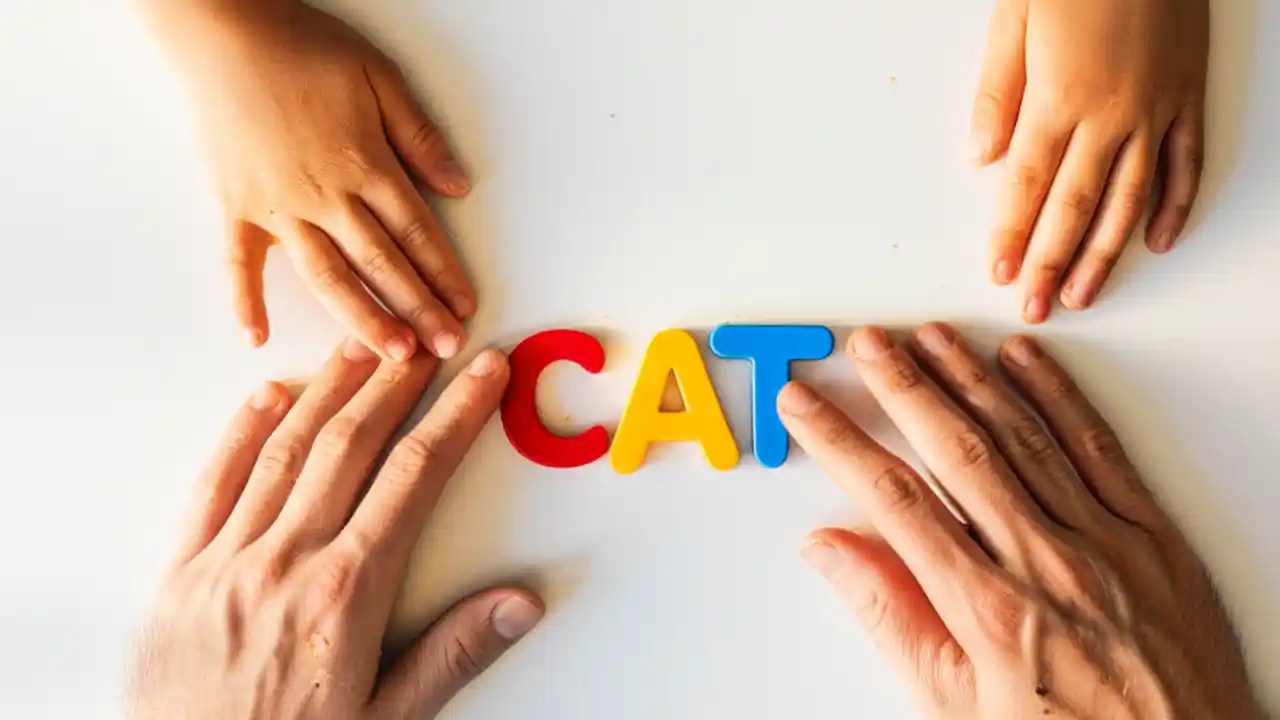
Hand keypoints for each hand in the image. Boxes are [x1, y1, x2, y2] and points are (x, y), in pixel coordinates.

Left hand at [127, 342, 540, 718]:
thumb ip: (453, 654)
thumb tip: (520, 604)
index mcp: (345, 594)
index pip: (415, 477)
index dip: (456, 416)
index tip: (482, 377)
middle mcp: (285, 562)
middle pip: (351, 446)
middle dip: (396, 385)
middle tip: (426, 344)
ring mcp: (226, 561)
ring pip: (285, 451)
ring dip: (327, 391)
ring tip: (361, 350)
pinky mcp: (179, 573)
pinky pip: (212, 484)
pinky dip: (241, 433)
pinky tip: (266, 397)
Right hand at [141, 0, 474, 358]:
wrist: (223, 31)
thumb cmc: (302, 47)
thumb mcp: (379, 78)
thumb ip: (418, 137)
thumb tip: (458, 186)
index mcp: (364, 164)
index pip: (416, 231)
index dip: (444, 272)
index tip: (465, 307)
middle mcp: (323, 195)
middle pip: (381, 263)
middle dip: (418, 308)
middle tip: (444, 348)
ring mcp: (276, 206)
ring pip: (325, 275)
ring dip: (360, 317)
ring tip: (388, 355)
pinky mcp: (233, 205)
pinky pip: (237, 262)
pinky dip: (244, 300)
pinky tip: (255, 338)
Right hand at [779, 325, 1262, 717]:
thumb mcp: (956, 706)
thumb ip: (892, 620)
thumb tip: (831, 551)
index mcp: (987, 610)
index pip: (893, 498)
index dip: (839, 441)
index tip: (805, 405)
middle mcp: (1045, 563)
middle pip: (956, 450)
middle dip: (902, 387)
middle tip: (866, 345)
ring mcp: (1105, 542)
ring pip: (1023, 436)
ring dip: (970, 378)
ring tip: (929, 337)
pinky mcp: (1154, 536)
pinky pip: (1099, 448)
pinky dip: (1059, 396)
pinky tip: (1025, 360)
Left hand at [971, 0, 1208, 321]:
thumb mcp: (1013, 20)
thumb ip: (995, 93)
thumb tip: (979, 157)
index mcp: (1059, 96)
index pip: (1028, 186)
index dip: (1013, 236)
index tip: (1000, 276)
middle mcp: (1112, 113)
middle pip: (1075, 206)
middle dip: (1052, 264)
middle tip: (1036, 309)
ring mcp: (1157, 108)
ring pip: (1130, 198)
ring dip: (1105, 254)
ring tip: (1084, 296)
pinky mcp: (1189, 96)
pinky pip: (1186, 164)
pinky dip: (1175, 207)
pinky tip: (1157, 244)